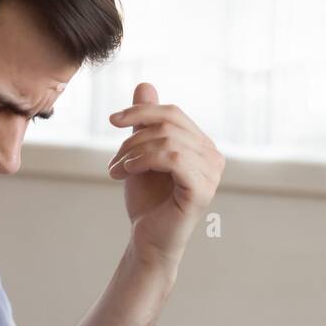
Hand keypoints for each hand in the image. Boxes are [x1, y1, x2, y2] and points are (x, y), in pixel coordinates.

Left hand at [107, 83, 224, 267]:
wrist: (147, 240)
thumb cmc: (147, 201)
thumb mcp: (140, 154)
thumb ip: (145, 122)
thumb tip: (145, 85)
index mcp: (201, 145)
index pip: (173, 113)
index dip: (142, 111)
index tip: (112, 120)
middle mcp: (213, 156)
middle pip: (169, 125)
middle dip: (133, 139)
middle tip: (113, 162)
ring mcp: (211, 173)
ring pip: (169, 140)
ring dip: (133, 152)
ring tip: (117, 171)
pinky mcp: (202, 189)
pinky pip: (173, 158)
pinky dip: (144, 160)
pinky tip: (127, 173)